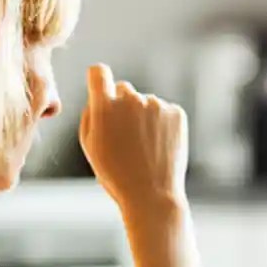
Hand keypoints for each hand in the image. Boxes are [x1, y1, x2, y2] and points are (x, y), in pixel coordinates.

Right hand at [79, 63, 188, 209]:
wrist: (152, 194)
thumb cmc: (116, 174)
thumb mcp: (91, 146)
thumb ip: (90, 114)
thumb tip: (97, 96)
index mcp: (105, 106)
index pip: (98, 72)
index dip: (98, 79)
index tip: (101, 87)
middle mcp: (131, 99)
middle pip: (124, 89)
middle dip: (122, 105)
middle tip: (126, 136)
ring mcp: (156, 104)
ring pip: (146, 103)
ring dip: (144, 118)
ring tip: (144, 148)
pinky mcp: (176, 113)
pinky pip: (165, 111)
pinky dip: (162, 125)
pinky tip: (160, 146)